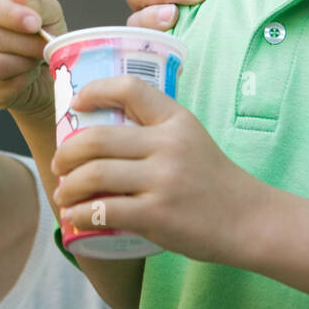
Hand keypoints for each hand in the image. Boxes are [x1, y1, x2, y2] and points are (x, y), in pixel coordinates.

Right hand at [0, 0, 66, 117]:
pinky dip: (24, 80)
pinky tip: (29, 72)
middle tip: (45, 45)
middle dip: (27, 43)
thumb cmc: (39, 30)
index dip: (12, 15)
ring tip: (37, 57)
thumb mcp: (47, 10)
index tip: (36, 24)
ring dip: (25, 63)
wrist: (41, 64)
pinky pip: (3, 86)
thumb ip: (35, 2)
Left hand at [50, 75, 266, 264]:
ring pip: (93, 175)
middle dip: (66, 153)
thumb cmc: (213, 181)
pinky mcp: (157, 215)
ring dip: (67, 186)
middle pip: (96, 139)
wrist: (249, 220)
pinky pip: (103, 211)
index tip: (76, 105)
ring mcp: (162, 181)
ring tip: (63, 193)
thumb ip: (154, 130)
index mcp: (176, 120)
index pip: (129, 88)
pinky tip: (76, 216)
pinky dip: (80, 214)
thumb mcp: (191, 139)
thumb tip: (99, 131)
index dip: (95, 91)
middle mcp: (168, 145)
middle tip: (59, 163)